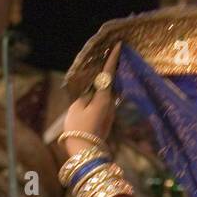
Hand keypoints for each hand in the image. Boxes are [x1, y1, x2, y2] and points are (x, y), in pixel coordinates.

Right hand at [61, 41, 122, 156]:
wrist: (85, 151)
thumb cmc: (78, 128)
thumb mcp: (77, 107)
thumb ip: (85, 95)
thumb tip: (92, 91)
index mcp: (103, 97)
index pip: (109, 73)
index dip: (113, 59)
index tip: (119, 45)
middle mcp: (111, 103)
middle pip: (111, 82)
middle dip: (111, 69)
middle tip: (110, 54)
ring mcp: (110, 112)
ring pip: (107, 92)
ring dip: (106, 82)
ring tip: (100, 70)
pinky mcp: (107, 119)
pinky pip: (105, 101)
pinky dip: (102, 93)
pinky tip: (96, 89)